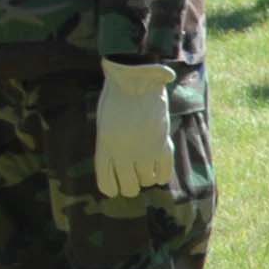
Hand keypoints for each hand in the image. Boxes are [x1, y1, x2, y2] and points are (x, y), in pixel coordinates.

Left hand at [90, 61, 176, 200]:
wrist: (135, 80)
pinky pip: (164, 173)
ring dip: (147, 178)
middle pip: (129, 188)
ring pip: (147, 181)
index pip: (107, 184)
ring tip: (147, 168)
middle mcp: (123, 155)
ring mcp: (144, 151)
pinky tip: (159, 170)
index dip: (112, 189)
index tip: (116, 186)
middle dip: (131, 186)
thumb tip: (119, 168)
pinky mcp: (162, 145)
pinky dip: (162, 176)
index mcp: (105, 149)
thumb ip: (109, 148)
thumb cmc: (116, 99)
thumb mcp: (104, 126)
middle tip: (134, 178)